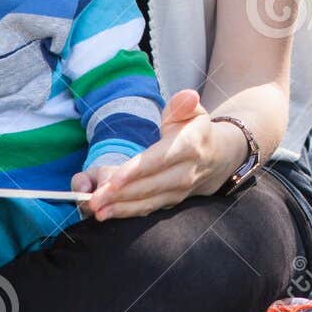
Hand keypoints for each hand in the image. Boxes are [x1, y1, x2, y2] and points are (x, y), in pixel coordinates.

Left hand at [77, 90, 240, 220]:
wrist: (217, 157)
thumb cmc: (195, 130)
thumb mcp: (193, 111)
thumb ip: (184, 103)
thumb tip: (188, 97)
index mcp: (188, 145)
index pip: (160, 159)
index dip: (136, 170)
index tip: (114, 180)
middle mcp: (185, 171)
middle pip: (149, 185)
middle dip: (119, 194)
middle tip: (93, 200)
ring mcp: (180, 190)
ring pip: (148, 201)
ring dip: (120, 208)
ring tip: (96, 211)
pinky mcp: (173, 201)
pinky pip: (149, 209)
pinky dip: (127, 213)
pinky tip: (107, 214)